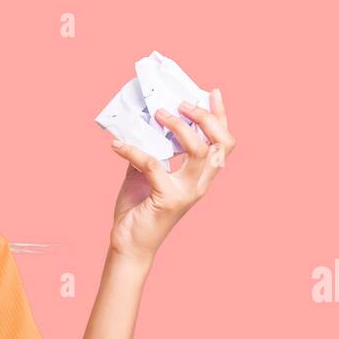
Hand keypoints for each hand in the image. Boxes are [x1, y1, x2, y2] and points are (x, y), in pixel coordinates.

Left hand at [108, 86, 235, 261]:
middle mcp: (199, 185)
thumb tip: (143, 122)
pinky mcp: (168, 199)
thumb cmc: (138, 211)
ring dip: (178, 127)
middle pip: (221, 144)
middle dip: (204, 118)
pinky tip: (116, 146)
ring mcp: (186, 193)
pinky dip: (133, 150)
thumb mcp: (145, 174)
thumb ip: (152, 150)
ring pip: (198, 150)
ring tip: (159, 114)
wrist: (128, 245)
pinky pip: (153, 164)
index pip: (222, 144)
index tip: (213, 93)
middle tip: (180, 104)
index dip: (220, 117)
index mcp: (199, 178)